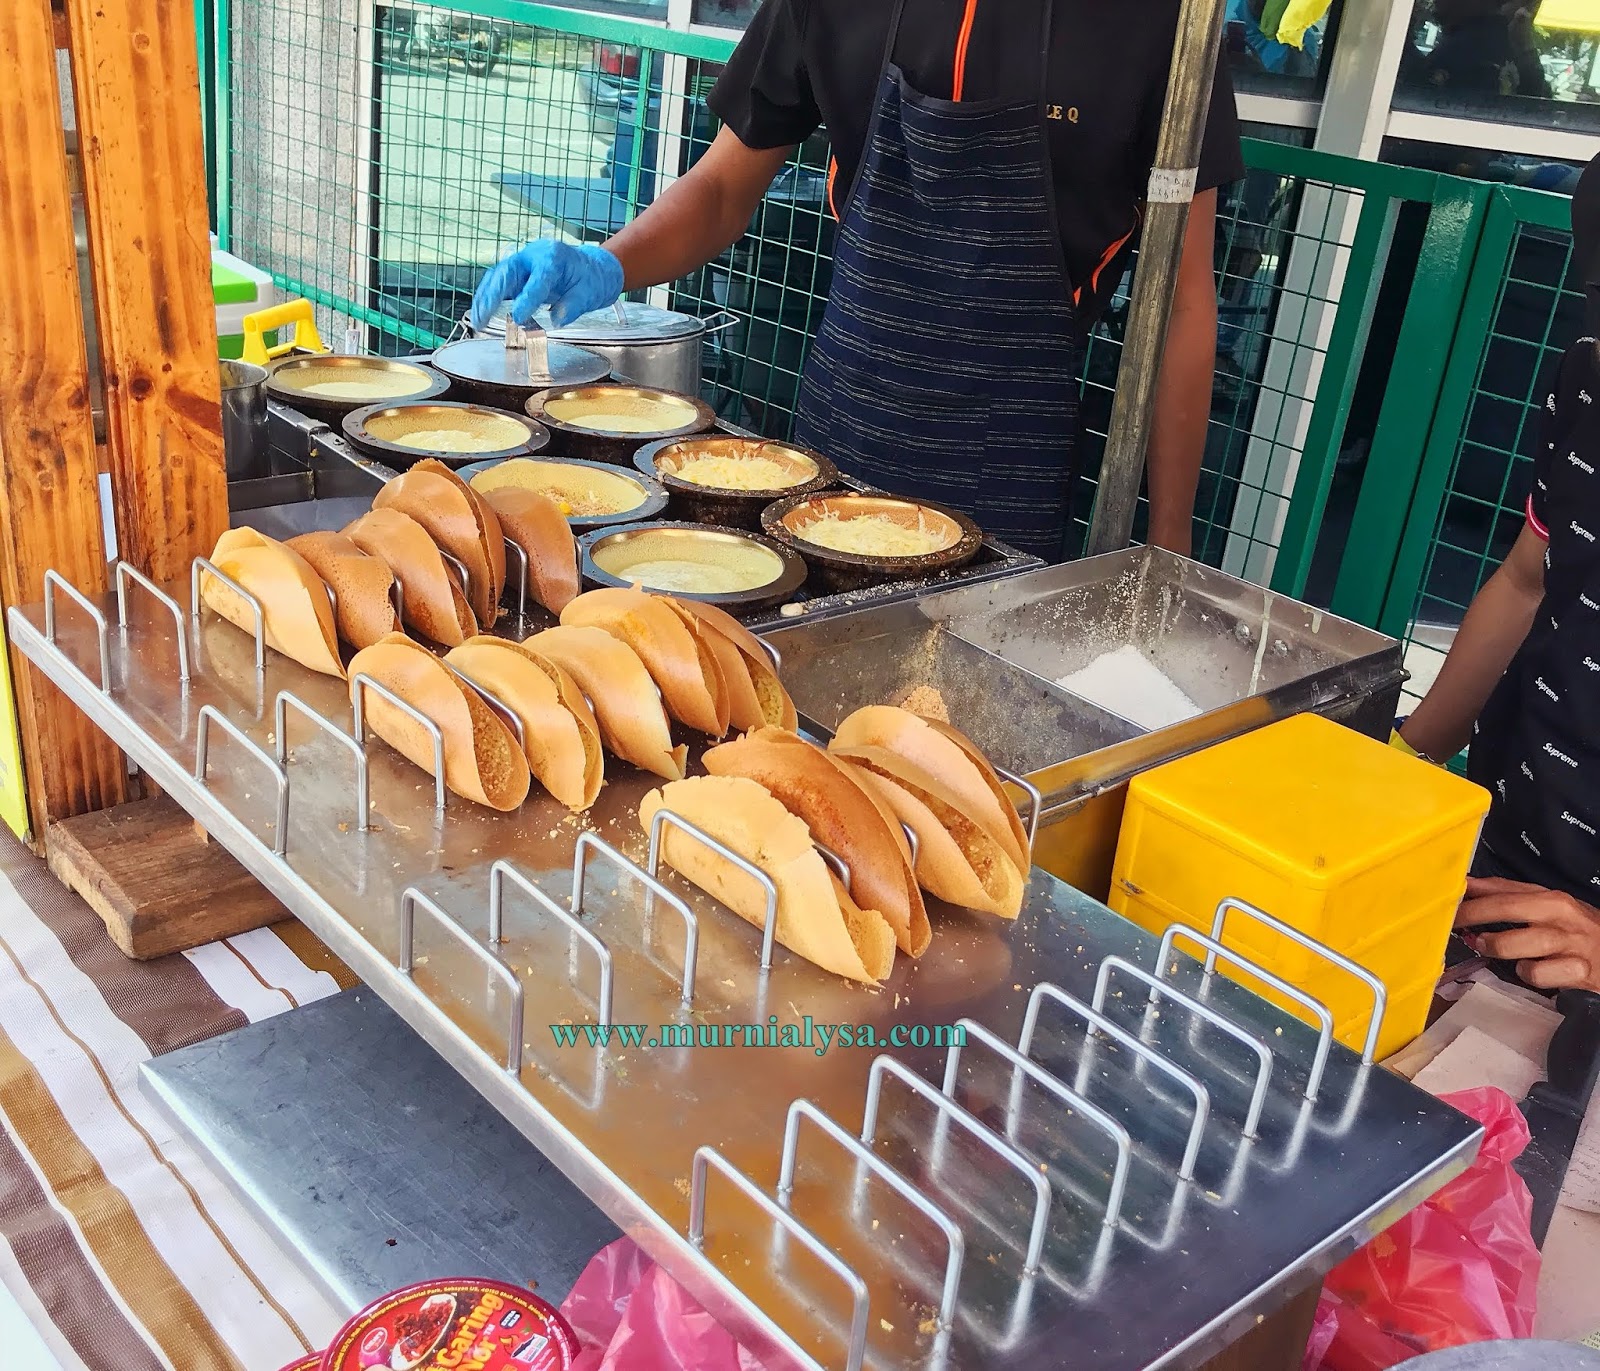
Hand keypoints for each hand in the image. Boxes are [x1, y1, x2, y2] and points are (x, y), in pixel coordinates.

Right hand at [469, 241, 623, 331]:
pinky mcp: (518, 273)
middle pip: (507, 272)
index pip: (537, 279)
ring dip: (485, 297)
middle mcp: (533, 256)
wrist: (593, 268)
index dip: (526, 299)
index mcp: (553, 257)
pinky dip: (489, 298)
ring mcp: (523, 263)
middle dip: (492, 295)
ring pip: (498, 276)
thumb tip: (556, 320)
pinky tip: (482, 313)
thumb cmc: (591, 279)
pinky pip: (499, 283)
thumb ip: (573, 306)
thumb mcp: (590, 293)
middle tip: (482, 317)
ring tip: (478, 319)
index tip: (518, 317)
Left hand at [1455, 876, 1599, 991]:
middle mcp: (1561, 917)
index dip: (1471, 893)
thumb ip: (1512, 896)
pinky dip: (1529, 973)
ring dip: (1496, 946)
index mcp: (1552, 898)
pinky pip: (1538, 973)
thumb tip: (1470, 886)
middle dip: (1473, 915)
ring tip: (1488, 946)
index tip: (1446, 896)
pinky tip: (1530, 970)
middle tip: (1454, 923)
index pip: (1504, 889)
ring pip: (1519, 943)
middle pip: (1507, 908)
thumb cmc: (1580, 932)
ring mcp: (1570, 944)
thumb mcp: (1552, 908)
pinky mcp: (1578, 971)